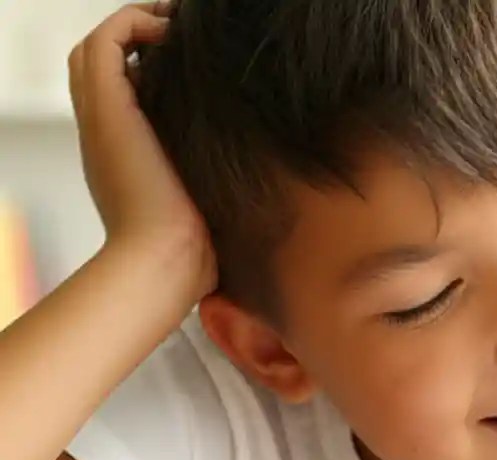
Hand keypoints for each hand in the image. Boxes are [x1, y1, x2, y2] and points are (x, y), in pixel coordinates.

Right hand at [69, 1, 215, 296]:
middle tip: (183, 33)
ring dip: (139, 24)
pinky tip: (173, 37)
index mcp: (124, 149)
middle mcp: (106, 129)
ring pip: (98, 45)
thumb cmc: (198, 247)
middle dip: (142, 35)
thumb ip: (219, 178)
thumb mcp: (210, 202)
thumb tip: (262, 165)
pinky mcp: (108, 110)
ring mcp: (101, 118)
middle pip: (102, 59)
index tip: (192, 58)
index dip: (148, 63)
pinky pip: (104, 42)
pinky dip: (134, 24)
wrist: (168, 262)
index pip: (120, 87)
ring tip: (179, 27)